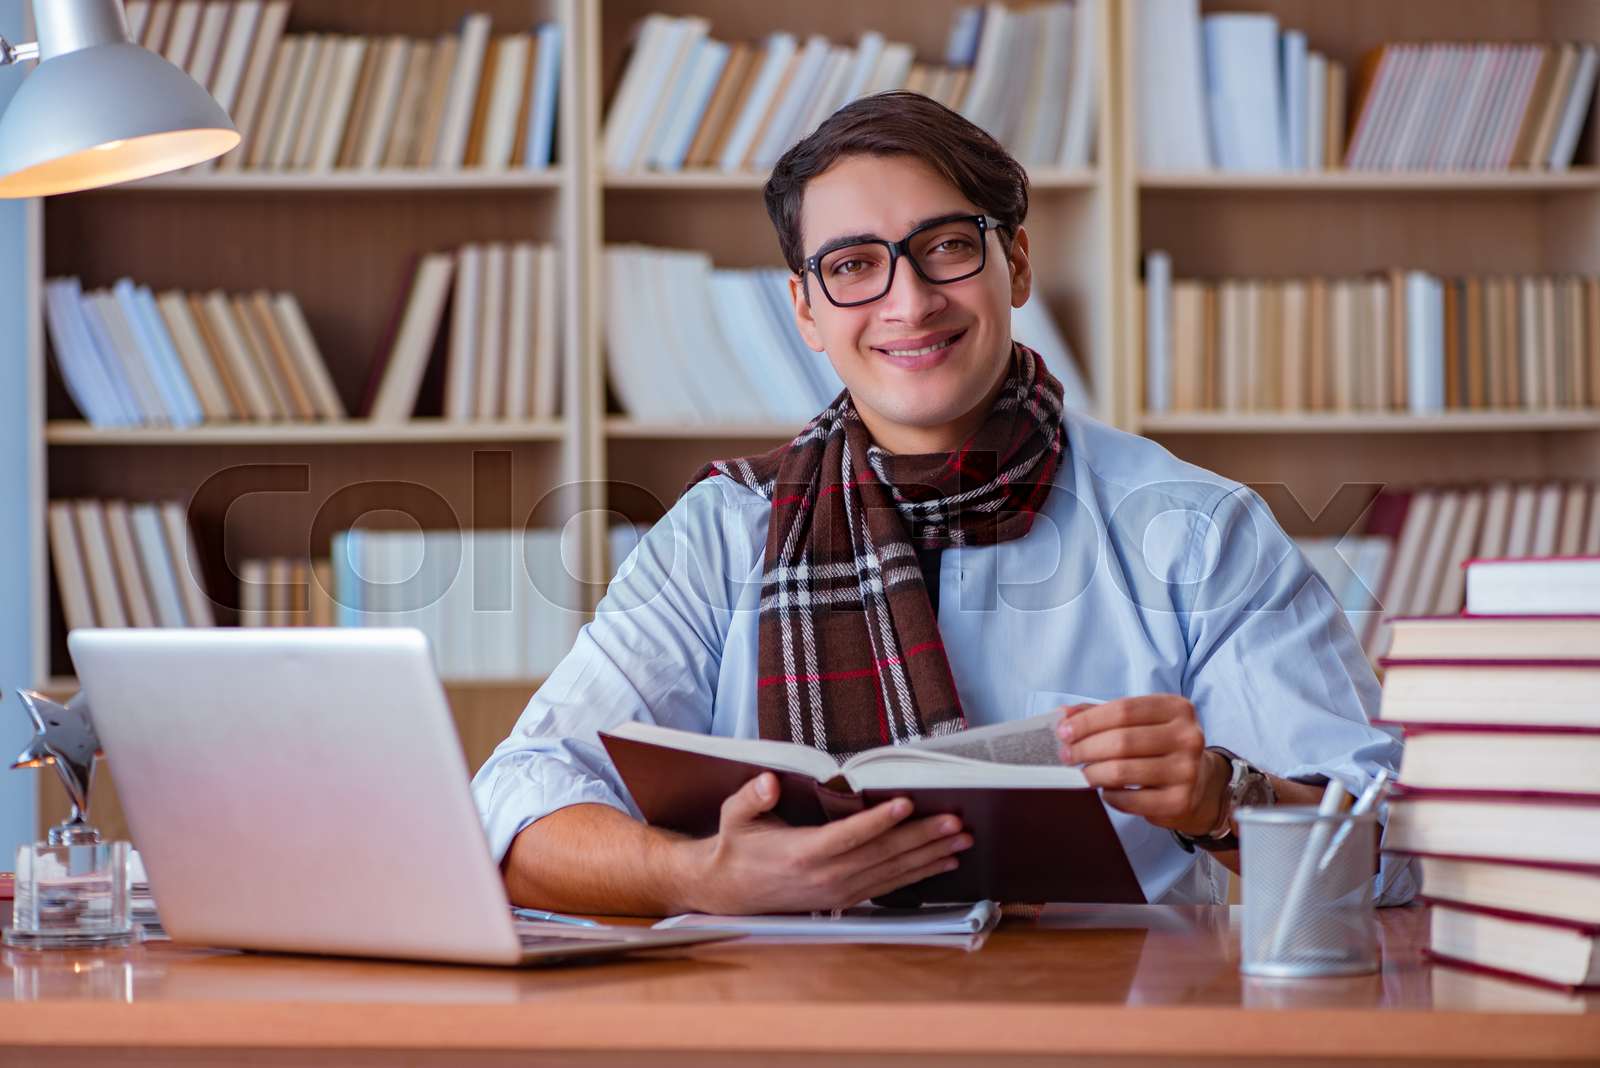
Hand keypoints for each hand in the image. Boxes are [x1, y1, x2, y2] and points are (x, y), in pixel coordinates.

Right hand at [683, 773, 972, 914]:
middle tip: (956, 821)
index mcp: (802, 854)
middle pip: (882, 855)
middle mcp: (826, 877)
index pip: (848, 836)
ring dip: (930, 855)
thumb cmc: (736, 847)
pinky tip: (943, 862)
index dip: (879, 821)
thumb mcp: (734, 817)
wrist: (729, 892)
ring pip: (893, 872)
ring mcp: (840, 891)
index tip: (907, 803)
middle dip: (923, 838)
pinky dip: (920, 874)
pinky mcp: (847, 898)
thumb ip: (751, 799)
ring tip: (962, 840)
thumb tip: (768, 782)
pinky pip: (891, 886)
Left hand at [1055, 695, 1226, 835]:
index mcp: (1177, 708)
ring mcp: (1187, 770)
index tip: (1063, 732)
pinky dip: (1110, 795)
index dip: (1088, 721)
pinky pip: (1131, 799)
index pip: (1123, 709)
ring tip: (1083, 773)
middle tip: (1066, 756)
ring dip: (1093, 773)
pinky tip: (1106, 790)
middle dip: (1085, 748)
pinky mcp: (1180, 800)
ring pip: (1123, 771)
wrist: (1199, 783)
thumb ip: (1101, 714)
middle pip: (1121, 740)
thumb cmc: (1159, 747)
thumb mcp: (1138, 722)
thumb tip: (1062, 716)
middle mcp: (1188, 737)